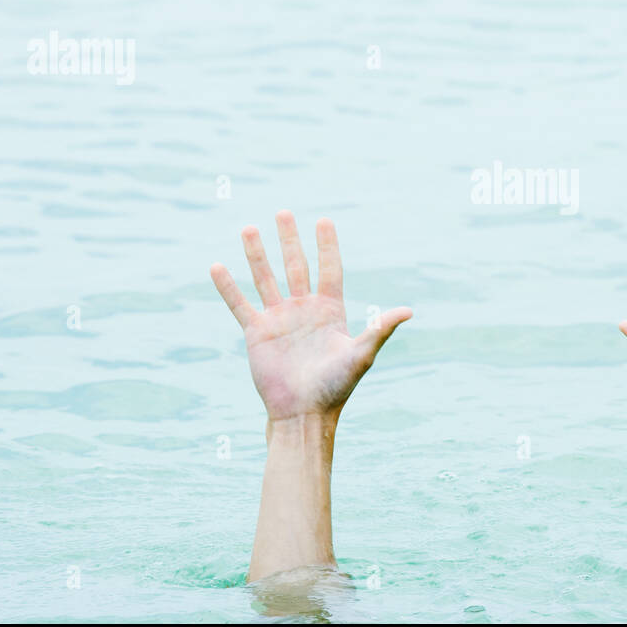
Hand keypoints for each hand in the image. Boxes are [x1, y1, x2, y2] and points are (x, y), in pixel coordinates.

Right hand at [210, 211, 411, 420]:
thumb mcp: (360, 355)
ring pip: (265, 278)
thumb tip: (409, 311)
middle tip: (284, 213)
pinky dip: (228, 287)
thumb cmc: (335, 387)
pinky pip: (240, 304)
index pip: (329, 270)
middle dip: (289, 240)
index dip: (327, 246)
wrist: (304, 414)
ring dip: (257, 254)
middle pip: (296, 266)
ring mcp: (279, 320)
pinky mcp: (256, 333)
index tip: (324, 220)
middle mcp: (303, 310)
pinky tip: (217, 266)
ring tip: (248, 228)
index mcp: (330, 311)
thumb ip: (380, 330)